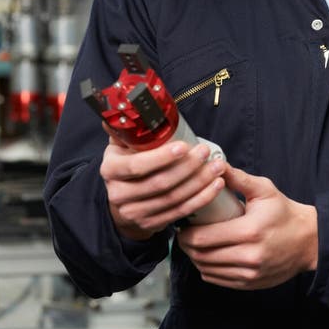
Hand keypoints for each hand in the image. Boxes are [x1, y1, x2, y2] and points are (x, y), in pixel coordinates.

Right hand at [99, 137, 227, 239]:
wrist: (122, 199)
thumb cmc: (127, 161)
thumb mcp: (121, 144)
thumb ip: (126, 126)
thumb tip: (126, 104)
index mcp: (111, 170)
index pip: (136, 166)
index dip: (161, 157)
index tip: (184, 146)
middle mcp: (119, 194)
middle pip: (159, 183)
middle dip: (187, 167)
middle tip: (206, 151)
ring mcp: (135, 213)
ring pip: (173, 199)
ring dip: (199, 183)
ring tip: (217, 166)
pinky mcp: (151, 224)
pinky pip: (181, 212)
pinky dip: (201, 198)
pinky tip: (216, 185)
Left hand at [177, 166, 317, 288]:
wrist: (308, 240)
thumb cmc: (284, 212)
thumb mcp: (264, 189)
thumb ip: (237, 178)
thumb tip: (215, 164)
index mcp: (249, 231)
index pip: (203, 238)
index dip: (185, 233)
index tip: (182, 224)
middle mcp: (249, 256)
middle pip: (201, 256)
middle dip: (186, 246)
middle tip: (182, 233)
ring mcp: (249, 274)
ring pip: (207, 270)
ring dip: (195, 258)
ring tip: (193, 244)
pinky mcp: (250, 285)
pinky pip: (218, 280)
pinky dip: (207, 269)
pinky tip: (208, 256)